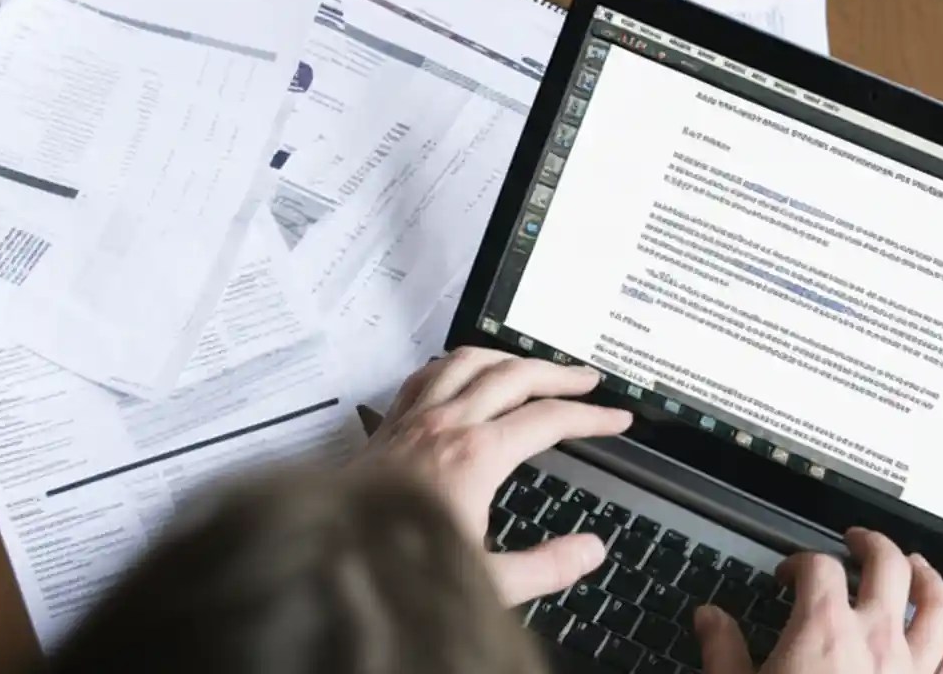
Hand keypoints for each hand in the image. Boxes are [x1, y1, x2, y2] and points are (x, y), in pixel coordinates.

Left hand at [359, 347, 632, 605]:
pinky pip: (428, 372)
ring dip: (511, 358)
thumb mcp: (485, 584)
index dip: (591, 418)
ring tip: (536, 366)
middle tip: (590, 381)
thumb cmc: (393, 571)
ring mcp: (413, 419)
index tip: (617, 420)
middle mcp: (444, 425)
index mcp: (474, 457)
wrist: (326, 561)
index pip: (549, 420)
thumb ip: (545, 567)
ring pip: (471, 360)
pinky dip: (458, 362)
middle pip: (515, 376)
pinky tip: (466, 370)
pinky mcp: (390, 424)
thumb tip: (591, 550)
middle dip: (560, 375)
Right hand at [697, 528, 942, 673]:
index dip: (798, 562)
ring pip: (938, 605)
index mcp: (822, 628)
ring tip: (916, 566)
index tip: (786, 576)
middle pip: (888, 565)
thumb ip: (723, 649)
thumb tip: (709, 618)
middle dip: (872, 544)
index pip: (817, 567)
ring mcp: (913, 669)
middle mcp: (875, 637)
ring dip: (927, 577)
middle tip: (858, 540)